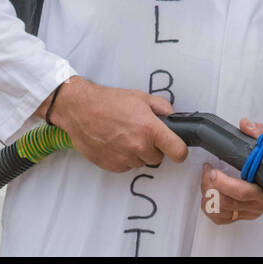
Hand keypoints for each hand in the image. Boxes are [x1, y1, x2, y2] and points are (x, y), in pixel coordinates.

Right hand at [41, 77, 187, 172]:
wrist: (81, 111)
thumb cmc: (110, 102)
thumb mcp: (142, 97)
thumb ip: (162, 108)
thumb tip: (172, 117)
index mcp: (150, 130)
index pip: (178, 152)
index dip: (180, 151)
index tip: (178, 149)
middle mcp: (138, 147)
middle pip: (158, 158)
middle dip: (154, 148)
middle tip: (143, 133)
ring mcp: (124, 158)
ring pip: (141, 162)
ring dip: (138, 153)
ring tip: (126, 136)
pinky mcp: (111, 166)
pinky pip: (126, 166)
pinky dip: (125, 157)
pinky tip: (117, 143)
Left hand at [199, 118, 262, 226]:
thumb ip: (261, 134)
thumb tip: (245, 124)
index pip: (243, 191)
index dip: (224, 183)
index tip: (213, 170)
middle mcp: (261, 203)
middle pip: (228, 203)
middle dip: (211, 186)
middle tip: (208, 169)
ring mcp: (253, 210)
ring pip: (223, 213)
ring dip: (208, 198)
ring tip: (207, 179)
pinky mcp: (247, 213)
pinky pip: (223, 219)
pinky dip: (211, 209)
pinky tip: (209, 195)